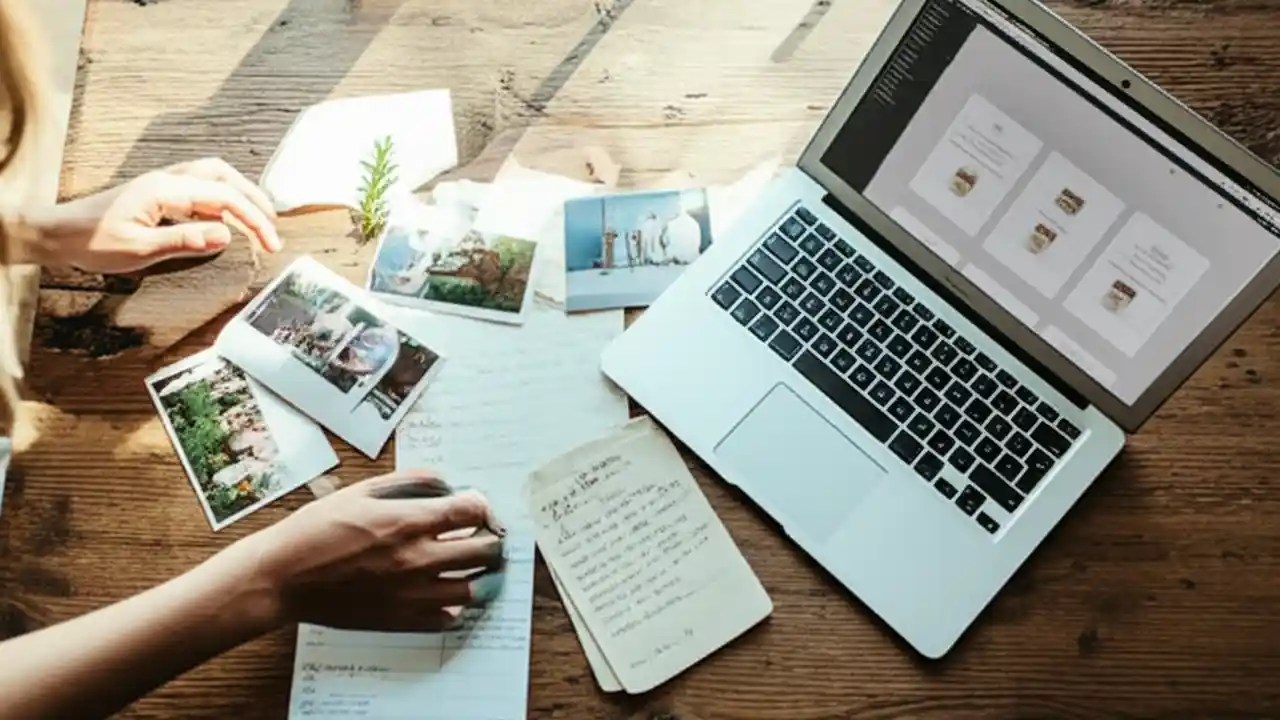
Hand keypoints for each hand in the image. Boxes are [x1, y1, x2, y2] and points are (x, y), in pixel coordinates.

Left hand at [20, 157, 281, 272]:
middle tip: (272, 227)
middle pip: (224, 175)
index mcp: (165, 189)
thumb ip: (186, 240)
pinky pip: (199, 185)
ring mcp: (162, 182)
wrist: (57, 233)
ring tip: (257, 218)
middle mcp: (167, 178)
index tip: (271, 243)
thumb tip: (227, 235)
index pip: (223, 197)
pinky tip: (224, 220)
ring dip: (239, 193)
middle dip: (254, 198)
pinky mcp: (157, 191)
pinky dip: (221, 197)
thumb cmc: (92, 242)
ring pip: (213, 174)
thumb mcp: (141, 249)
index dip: (253, 219)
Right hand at [217, 470, 507, 632]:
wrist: (282, 578)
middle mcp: (416, 560)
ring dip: (484, 574)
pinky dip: (456, 605)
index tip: (476, 507)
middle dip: (492, 538)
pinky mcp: (401, 620)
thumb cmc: (315, 530)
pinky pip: (449, 617)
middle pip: (484, 550)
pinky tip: (448, 592)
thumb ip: (408, 482)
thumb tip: (444, 482)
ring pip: (475, 588)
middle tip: (486, 535)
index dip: (482, 506)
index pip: (472, 512)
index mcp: (406, 523)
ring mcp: (412, 594)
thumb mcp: (360, 491)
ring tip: (479, 566)